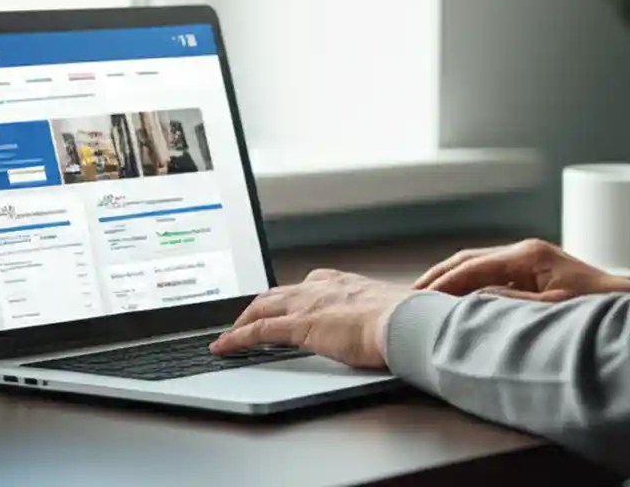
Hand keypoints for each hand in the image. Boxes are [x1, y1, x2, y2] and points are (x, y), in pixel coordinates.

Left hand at [209, 269, 414, 368]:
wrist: (404, 322)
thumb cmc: (405, 321)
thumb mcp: (387, 312)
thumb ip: (376, 315)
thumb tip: (384, 326)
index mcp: (344, 283)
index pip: (308, 283)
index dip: (291, 293)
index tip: (286, 299)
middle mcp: (320, 287)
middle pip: (278, 292)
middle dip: (260, 305)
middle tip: (247, 318)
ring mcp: (307, 304)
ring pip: (262, 307)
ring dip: (243, 320)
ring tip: (231, 333)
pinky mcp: (298, 326)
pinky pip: (257, 331)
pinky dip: (236, 338)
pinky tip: (224, 346)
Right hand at [412, 238, 629, 301]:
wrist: (629, 309)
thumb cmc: (597, 310)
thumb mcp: (552, 309)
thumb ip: (512, 303)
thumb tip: (474, 297)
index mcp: (528, 255)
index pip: (472, 266)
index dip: (443, 283)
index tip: (419, 299)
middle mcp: (527, 252)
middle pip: (470, 258)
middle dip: (440, 275)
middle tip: (413, 295)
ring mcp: (532, 261)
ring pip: (479, 264)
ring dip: (453, 278)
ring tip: (428, 296)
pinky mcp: (537, 273)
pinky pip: (493, 274)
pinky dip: (470, 283)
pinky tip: (459, 297)